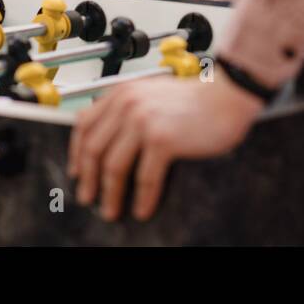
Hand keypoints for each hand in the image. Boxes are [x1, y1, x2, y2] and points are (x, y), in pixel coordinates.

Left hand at [68, 74, 262, 220]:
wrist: (227, 95)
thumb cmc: (196, 98)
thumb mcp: (151, 94)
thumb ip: (128, 109)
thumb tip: (109, 140)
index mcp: (122, 93)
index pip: (84, 124)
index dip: (76, 153)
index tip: (77, 171)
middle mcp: (127, 104)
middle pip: (94, 149)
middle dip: (88, 179)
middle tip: (88, 198)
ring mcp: (143, 121)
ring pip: (113, 167)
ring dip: (110, 194)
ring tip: (111, 211)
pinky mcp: (162, 139)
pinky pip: (145, 177)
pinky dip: (142, 198)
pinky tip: (142, 209)